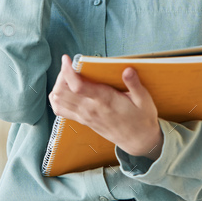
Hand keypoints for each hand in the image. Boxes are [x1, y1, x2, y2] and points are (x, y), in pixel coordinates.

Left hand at [49, 56, 164, 158]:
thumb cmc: (141, 118)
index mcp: (105, 100)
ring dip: (59, 85)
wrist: (138, 141)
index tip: (67, 59)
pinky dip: (57, 99)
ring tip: (69, 76)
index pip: (78, 86)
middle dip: (62, 75)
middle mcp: (90, 109)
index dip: (68, 71)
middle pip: (62, 91)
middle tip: (71, 65)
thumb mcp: (144, 101)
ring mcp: (84, 116)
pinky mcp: (83, 120)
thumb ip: (135, 85)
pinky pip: (60, 110)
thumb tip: (128, 70)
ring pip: (58, 100)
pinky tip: (65, 90)